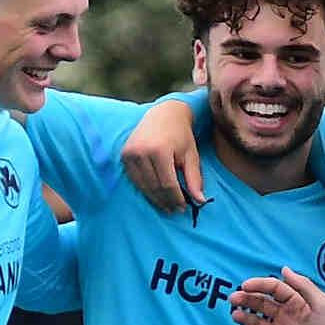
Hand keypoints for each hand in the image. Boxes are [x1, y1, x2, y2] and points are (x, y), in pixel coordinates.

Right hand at [120, 99, 207, 213]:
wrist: (163, 114)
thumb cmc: (180, 134)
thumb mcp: (191, 155)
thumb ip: (194, 178)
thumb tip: (200, 201)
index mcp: (160, 150)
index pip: (167, 184)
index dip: (176, 199)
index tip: (183, 208)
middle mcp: (141, 152)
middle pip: (154, 186)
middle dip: (166, 201)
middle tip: (175, 210)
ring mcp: (130, 154)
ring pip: (143, 186)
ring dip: (155, 199)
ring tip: (166, 206)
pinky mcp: (124, 156)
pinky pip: (135, 179)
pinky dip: (145, 189)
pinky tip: (155, 195)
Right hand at [230, 268, 324, 324]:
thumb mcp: (322, 303)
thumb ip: (303, 285)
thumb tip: (284, 269)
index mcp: (295, 303)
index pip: (273, 289)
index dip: (259, 285)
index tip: (245, 285)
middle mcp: (284, 317)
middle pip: (261, 304)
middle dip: (246, 299)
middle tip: (233, 298)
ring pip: (255, 323)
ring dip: (244, 317)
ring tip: (236, 315)